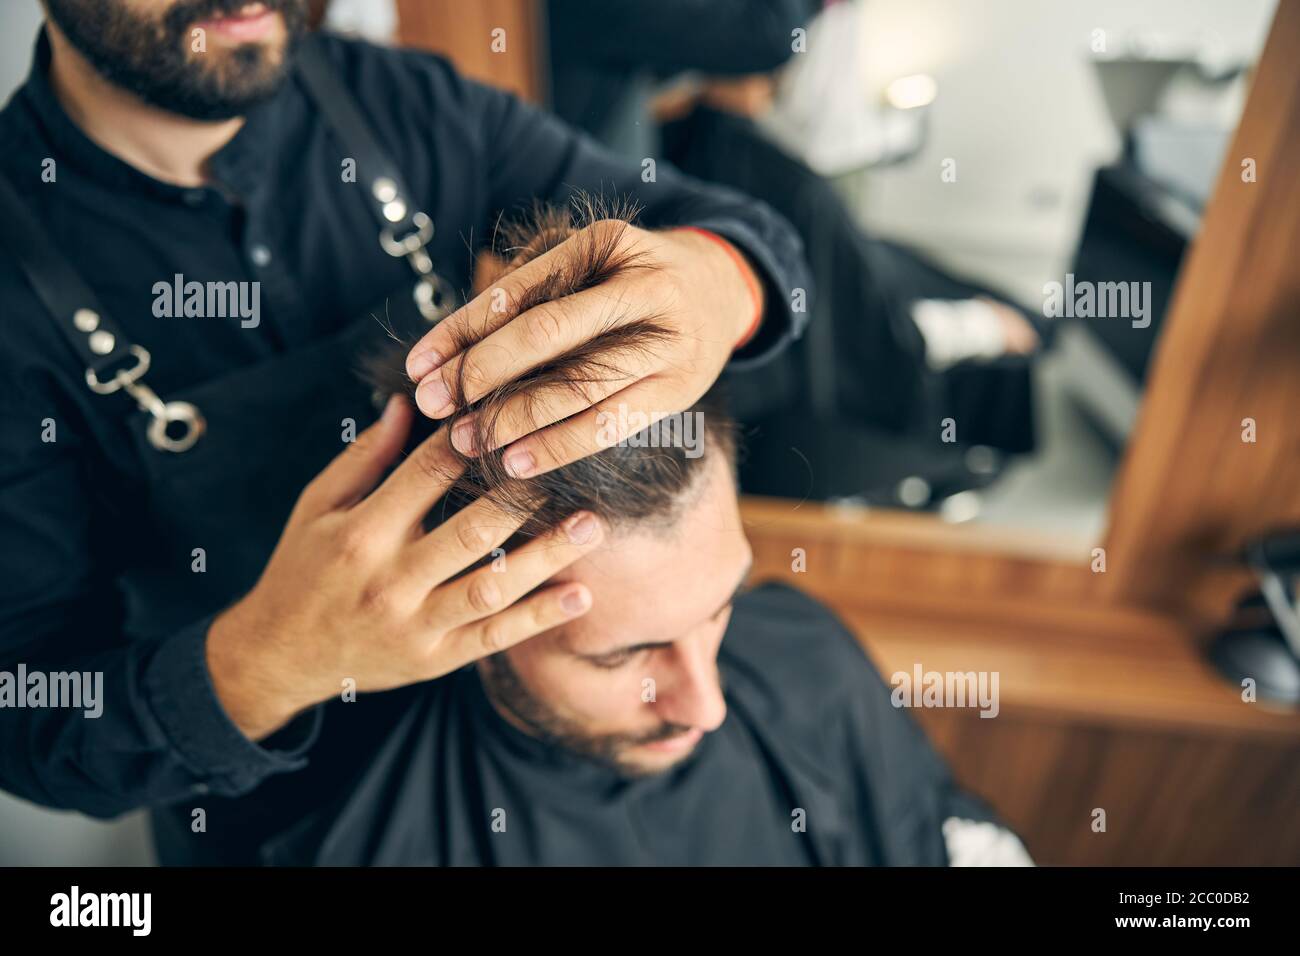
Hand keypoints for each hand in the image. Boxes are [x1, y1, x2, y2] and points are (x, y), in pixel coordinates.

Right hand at [206, 396, 604, 740]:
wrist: (281, 656)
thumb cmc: (302, 568)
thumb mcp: (317, 506)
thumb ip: (364, 457)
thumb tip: (408, 402)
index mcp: (361, 533)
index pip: (427, 475)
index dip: (472, 442)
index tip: (512, 416)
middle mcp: (390, 581)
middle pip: (471, 531)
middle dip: (523, 497)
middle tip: (569, 466)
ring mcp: (415, 625)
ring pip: (492, 587)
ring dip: (547, 556)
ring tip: (591, 525)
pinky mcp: (434, 660)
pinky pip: (493, 637)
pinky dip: (539, 618)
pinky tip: (580, 594)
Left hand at [403, 220, 761, 477]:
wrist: (721, 291)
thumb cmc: (628, 279)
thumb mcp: (588, 263)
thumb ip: (533, 289)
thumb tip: (451, 349)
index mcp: (609, 244)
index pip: (521, 291)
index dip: (462, 328)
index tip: (418, 364)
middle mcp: (645, 287)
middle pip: (547, 333)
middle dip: (480, 371)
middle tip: (433, 403)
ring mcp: (668, 342)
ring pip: (577, 386)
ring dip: (512, 417)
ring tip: (464, 440)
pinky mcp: (679, 390)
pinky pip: (609, 426)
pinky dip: (557, 447)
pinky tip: (515, 463)